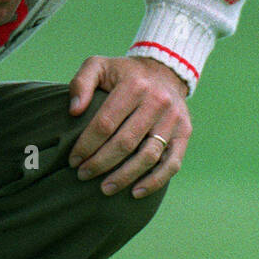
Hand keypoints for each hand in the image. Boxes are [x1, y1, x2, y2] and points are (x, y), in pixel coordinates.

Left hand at [67, 55, 191, 197]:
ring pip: (148, 156)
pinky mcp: (185, 133)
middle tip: (83, 175)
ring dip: (125, 176)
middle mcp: (157, 102)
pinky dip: (155, 181)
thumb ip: (81, 83)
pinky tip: (136, 192)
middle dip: (100, 163)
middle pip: (125, 142)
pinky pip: (172, 163)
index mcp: (134, 86)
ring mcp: (173, 119)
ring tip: (104, 188)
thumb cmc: (124, 74)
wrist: (164, 71)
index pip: (105, 123)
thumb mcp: (99, 66)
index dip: (87, 145)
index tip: (73, 160)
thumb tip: (74, 111)